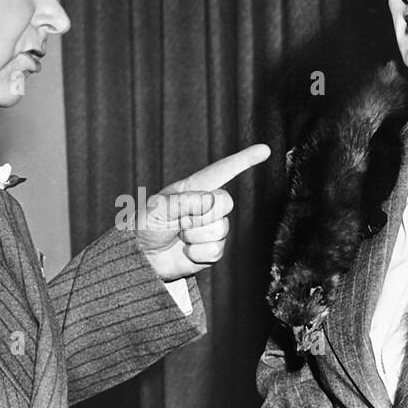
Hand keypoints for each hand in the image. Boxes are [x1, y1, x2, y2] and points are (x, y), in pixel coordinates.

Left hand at [135, 144, 270, 280]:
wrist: (142, 258)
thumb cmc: (146, 226)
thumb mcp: (158, 207)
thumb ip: (185, 201)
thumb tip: (212, 201)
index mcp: (194, 188)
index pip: (222, 171)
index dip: (244, 160)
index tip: (265, 150)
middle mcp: (207, 205)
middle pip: (226, 202)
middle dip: (201, 214)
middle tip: (179, 222)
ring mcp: (211, 227)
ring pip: (220, 230)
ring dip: (195, 237)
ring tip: (179, 237)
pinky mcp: (212, 249)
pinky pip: (216, 251)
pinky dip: (197, 254)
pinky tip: (186, 252)